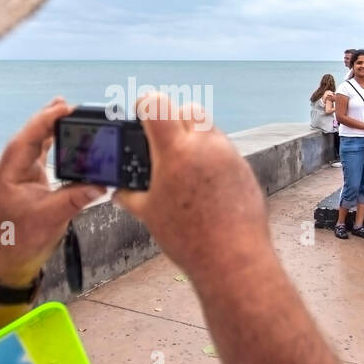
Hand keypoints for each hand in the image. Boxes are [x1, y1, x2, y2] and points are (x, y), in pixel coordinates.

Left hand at [0, 97, 105, 286]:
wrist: (6, 264)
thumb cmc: (18, 243)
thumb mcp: (50, 219)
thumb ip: (74, 198)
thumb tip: (99, 184)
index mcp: (8, 174)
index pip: (26, 139)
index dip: (44, 121)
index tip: (64, 108)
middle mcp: (10, 171)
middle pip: (28, 137)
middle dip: (47, 119)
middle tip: (67, 104)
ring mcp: (17, 177)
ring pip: (33, 145)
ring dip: (49, 130)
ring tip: (66, 113)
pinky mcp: (26, 184)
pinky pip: (39, 158)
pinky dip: (51, 146)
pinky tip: (62, 138)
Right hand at [114, 93, 269, 283]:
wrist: (234, 259)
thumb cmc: (190, 240)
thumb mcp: (150, 215)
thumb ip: (131, 197)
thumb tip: (119, 193)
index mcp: (176, 152)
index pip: (157, 104)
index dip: (145, 104)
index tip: (140, 113)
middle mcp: (205, 146)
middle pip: (187, 109)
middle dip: (172, 117)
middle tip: (161, 139)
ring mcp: (228, 155)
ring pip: (209, 127)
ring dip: (194, 136)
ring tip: (182, 165)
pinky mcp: (244, 169)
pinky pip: (224, 150)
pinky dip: (210, 156)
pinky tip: (202, 182)